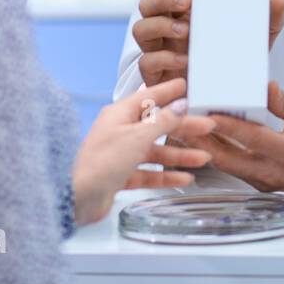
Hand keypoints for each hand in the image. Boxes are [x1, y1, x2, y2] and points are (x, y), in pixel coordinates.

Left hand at [71, 78, 217, 225]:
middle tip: (206, 125)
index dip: (169, 92)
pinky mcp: (120, 175)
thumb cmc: (100, 162)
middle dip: (182, 127)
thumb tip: (180, 105)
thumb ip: (162, 121)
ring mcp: (120, 154)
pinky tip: (183, 178)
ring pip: (155, 151)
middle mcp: (119, 131)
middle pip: (157, 126)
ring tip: (202, 157)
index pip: (149, 97)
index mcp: (119, 114)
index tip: (186, 87)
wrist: (77, 197)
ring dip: (179, 155)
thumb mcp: (137, 137)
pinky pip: (149, 172)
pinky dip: (166, 175)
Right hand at [133, 0, 283, 86]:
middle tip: (188, 2)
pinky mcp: (156, 77)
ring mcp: (158, 52)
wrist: (226, 102)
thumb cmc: (235, 63)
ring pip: (140, 29)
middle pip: (147, 5)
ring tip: (186, 30)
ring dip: (160, 25)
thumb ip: (268, 20)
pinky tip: (185, 59)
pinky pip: (147, 63)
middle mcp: (165, 31)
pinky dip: (164, 58)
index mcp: (183, 16)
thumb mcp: (255, 40)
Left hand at [181, 82, 283, 199]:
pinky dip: (216, 151)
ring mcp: (266, 181)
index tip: (206, 110)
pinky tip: (202, 136)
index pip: (253, 138)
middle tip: (179, 118)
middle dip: (201, 138)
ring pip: (226, 164)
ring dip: (203, 145)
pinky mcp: (260, 183)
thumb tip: (266, 88)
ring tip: (181, 125)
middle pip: (228, 157)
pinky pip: (233, 167)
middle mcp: (275, 173)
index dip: (228, 124)